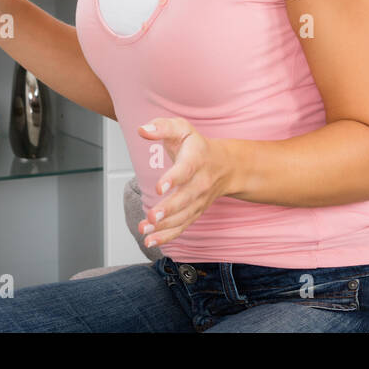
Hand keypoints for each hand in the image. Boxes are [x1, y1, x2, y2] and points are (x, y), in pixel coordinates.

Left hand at [135, 117, 233, 249]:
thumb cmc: (197, 146)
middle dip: (169, 209)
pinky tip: (150, 241)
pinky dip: (167, 236)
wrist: (226, 165)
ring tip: (145, 230)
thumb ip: (162, 127)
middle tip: (152, 217)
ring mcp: (199, 200)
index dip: (173, 179)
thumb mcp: (182, 129)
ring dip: (164, 226)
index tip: (159, 188)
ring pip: (183, 216)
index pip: (185, 170)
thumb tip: (142, 130)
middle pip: (186, 198)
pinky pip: (182, 226)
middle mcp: (200, 182)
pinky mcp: (195, 212)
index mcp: (196, 159)